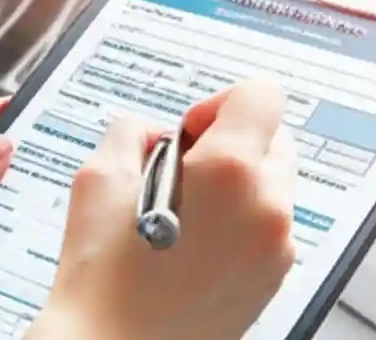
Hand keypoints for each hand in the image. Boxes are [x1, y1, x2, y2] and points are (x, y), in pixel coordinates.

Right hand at [28, 78, 296, 339]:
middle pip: (274, 136)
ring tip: (184, 214)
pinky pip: (268, 225)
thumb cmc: (102, 281)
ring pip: (272, 183)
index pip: (261, 94)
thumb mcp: (98, 178)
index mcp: (231, 172)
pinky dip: (239, 220)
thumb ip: (133, 133)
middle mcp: (267, 208)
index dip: (218, 103)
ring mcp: (277, 248)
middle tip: (179, 172)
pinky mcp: (273, 279)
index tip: (189, 132)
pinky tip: (194, 244)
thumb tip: (155, 135)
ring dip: (235, 182)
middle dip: (229, 142)